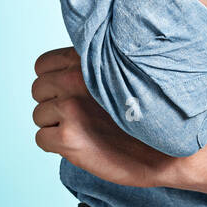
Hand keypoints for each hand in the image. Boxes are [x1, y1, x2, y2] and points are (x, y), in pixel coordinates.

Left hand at [31, 46, 177, 187]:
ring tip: (84, 129)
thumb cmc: (150, 109)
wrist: (169, 148)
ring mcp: (71, 108)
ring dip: (55, 125)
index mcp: (88, 59)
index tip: (69, 92)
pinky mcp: (68, 138)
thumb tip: (65, 71)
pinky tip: (80, 144)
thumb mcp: (124, 72)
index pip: (42, 64)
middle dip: (53, 102)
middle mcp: (75, 79)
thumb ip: (94, 66)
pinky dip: (55, 145)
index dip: (53, 80)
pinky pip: (41, 139)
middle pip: (37, 89)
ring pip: (38, 115)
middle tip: (78, 114)